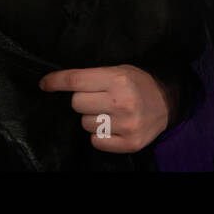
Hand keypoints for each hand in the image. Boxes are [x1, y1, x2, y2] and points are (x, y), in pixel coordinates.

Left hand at [39, 64, 170, 153]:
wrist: (168, 102)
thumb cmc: (139, 83)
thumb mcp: (120, 70)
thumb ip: (94, 76)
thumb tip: (60, 83)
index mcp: (118, 79)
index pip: (77, 80)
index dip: (56, 81)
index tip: (44, 84)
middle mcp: (121, 102)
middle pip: (77, 103)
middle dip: (83, 99)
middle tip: (97, 97)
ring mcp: (125, 125)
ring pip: (85, 123)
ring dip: (92, 118)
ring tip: (108, 112)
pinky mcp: (129, 143)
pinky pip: (95, 141)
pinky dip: (99, 135)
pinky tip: (112, 126)